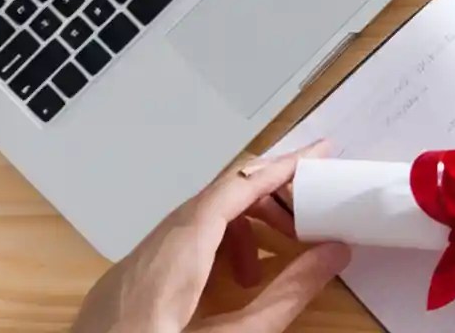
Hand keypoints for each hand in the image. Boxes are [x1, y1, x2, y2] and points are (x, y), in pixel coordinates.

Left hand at [71, 140, 349, 332]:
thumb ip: (283, 298)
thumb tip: (330, 256)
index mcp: (175, 255)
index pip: (232, 189)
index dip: (278, 168)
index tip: (316, 155)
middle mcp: (148, 251)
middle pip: (215, 199)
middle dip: (266, 201)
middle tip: (309, 219)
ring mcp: (131, 269)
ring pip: (194, 222)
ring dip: (241, 229)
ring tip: (269, 266)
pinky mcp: (123, 289)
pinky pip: (175, 246)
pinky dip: (214, 250)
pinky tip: (229, 287)